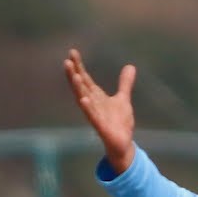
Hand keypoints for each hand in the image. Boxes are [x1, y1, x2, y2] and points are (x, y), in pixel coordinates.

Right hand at [63, 48, 136, 174]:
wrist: (123, 144)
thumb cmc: (119, 122)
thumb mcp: (123, 99)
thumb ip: (125, 83)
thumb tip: (130, 66)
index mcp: (96, 96)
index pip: (85, 78)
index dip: (79, 66)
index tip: (72, 52)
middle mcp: (93, 104)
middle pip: (81, 86)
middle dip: (74, 74)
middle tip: (67, 60)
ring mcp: (95, 115)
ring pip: (84, 99)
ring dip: (78, 88)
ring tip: (74, 75)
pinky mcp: (101, 127)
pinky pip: (92, 116)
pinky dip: (88, 108)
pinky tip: (83, 99)